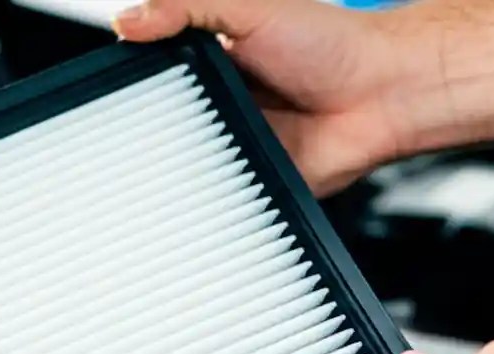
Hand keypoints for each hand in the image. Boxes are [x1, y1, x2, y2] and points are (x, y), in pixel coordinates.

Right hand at [112, 0, 428, 195]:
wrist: (385, 96)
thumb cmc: (335, 45)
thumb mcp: (251, 8)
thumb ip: (187, 7)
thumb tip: (127, 21)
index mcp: (210, 59)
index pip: (151, 73)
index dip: (128, 81)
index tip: (107, 87)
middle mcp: (218, 103)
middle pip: (159, 122)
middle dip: (144, 128)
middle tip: (141, 124)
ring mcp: (232, 144)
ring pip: (181, 162)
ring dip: (173, 162)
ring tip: (174, 152)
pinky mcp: (249, 181)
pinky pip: (215, 194)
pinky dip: (204, 195)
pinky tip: (197, 182)